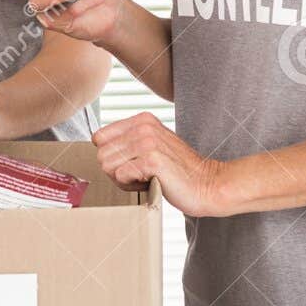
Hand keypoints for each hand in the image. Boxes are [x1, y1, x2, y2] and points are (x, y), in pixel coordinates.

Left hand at [92, 112, 229, 216]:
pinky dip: (132, 186)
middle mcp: (143, 126)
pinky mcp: (152, 160)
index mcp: (142, 119)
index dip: (112, 157)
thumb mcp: (151, 146)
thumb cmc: (178, 172)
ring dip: (123, 180)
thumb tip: (96, 146)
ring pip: (108, 166)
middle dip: (116, 171)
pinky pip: (121, 176)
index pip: (99, 138)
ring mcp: (148, 141)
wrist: (209, 185)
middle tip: (140, 175)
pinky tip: (150, 183)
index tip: (132, 164)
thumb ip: (128, 142)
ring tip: (146, 179)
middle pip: (101, 154)